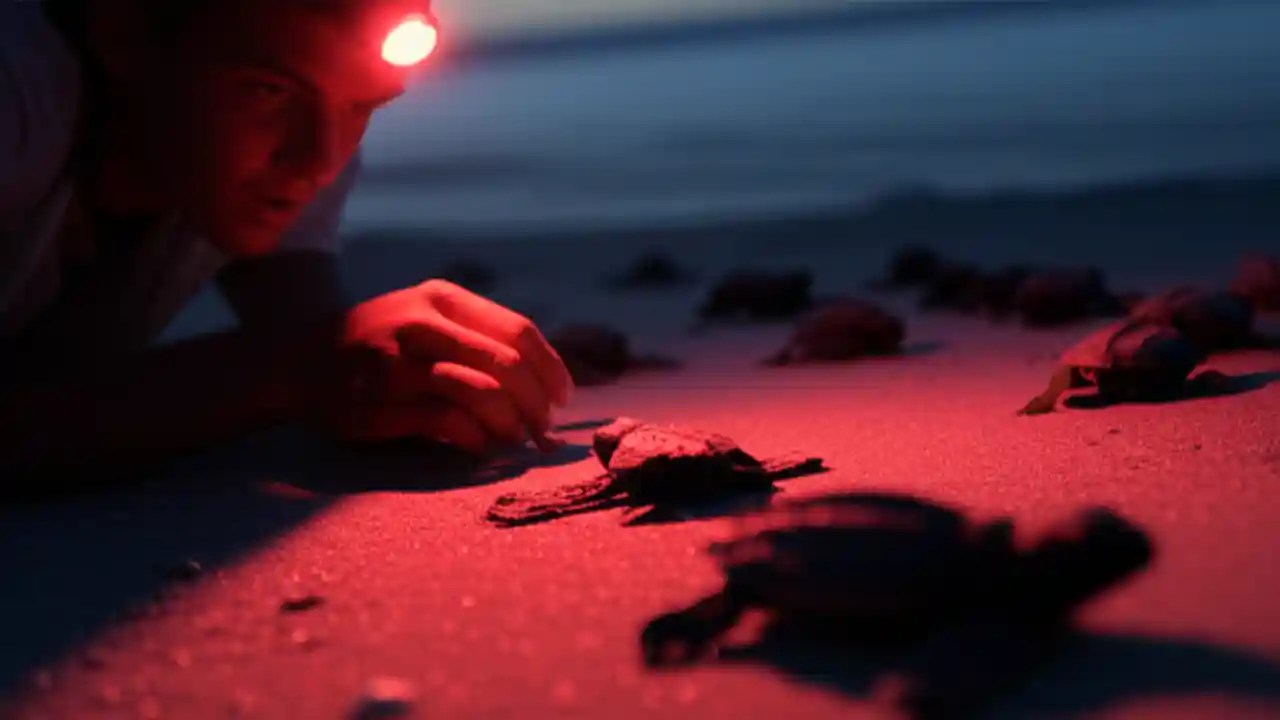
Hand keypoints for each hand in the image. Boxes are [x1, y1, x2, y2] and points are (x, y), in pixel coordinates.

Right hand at [297, 280, 573, 453]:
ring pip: (481, 393)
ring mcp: (397, 363)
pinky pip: (446, 422)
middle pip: (507, 366)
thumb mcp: (426, 319)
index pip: (518, 332)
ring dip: (509, 425)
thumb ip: (478, 339)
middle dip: (536, 405)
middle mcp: (421, 324)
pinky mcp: (378, 403)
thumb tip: (549, 384)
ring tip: (514, 442)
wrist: (294, 357)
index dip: (551, 370)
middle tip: (542, 432)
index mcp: (441, 299)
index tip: (562, 399)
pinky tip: (480, 448)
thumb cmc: (380, 345)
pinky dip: (475, 439)